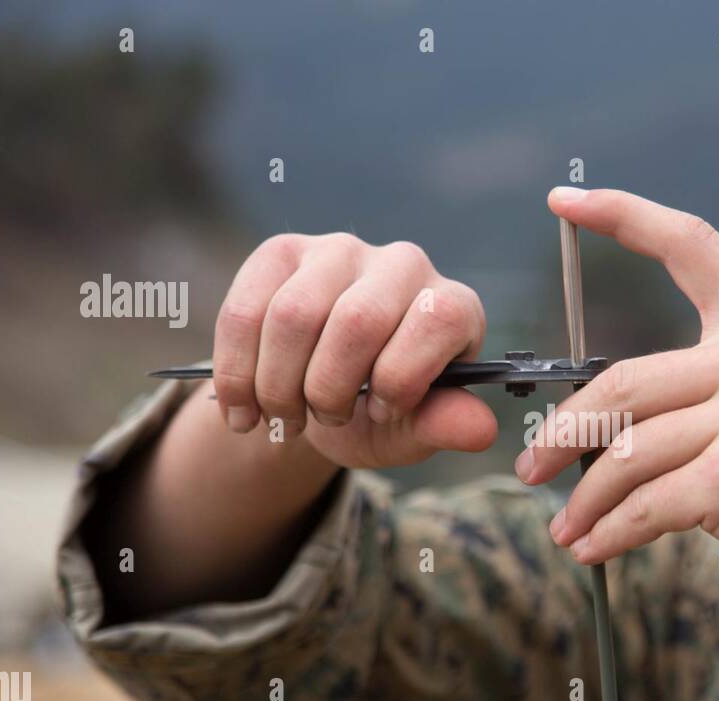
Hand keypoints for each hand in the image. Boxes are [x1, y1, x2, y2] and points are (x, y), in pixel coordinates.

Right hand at [212, 232, 496, 469]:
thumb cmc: (381, 413)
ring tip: (284, 418)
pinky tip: (241, 411)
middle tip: (323, 420)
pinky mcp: (283, 252)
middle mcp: (404, 264)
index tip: (380, 412)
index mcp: (452, 307)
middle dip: (329, 388)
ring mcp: (341, 251)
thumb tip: (481, 431)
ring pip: (293, 314)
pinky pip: (245, 309)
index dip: (402, 378)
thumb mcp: (413, 430)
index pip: (437, 321)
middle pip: (358, 319)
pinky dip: (237, 372)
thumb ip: (443, 426)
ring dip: (278, 385)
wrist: (321, 399)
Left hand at [519, 187, 718, 629]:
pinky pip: (644, 503)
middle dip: (564, 433)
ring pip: (624, 453)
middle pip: (620, 384)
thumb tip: (614, 422)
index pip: (690, 244)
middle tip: (531, 467)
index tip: (565, 201)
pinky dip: (608, 532)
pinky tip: (593, 549)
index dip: (622, 215)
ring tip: (565, 529)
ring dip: (584, 500)